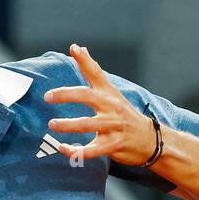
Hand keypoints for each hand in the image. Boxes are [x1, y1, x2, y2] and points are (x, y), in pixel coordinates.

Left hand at [43, 43, 158, 165]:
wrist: (150, 139)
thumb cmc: (125, 114)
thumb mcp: (112, 92)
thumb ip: (93, 73)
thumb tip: (79, 48)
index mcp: (109, 93)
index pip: (96, 73)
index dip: (85, 60)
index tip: (74, 48)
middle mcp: (111, 107)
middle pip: (87, 96)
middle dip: (66, 95)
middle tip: (47, 96)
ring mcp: (113, 126)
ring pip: (86, 125)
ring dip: (67, 125)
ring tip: (52, 124)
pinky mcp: (113, 144)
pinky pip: (91, 150)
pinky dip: (75, 151)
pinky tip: (62, 148)